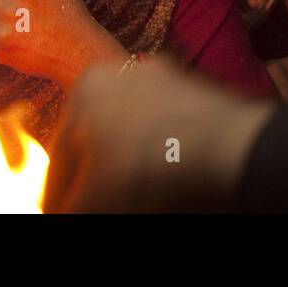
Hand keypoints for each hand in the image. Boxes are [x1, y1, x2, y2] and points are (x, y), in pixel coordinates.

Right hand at [44, 56, 274, 211]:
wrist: (228, 151)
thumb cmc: (145, 170)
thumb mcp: (95, 201)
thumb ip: (72, 208)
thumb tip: (67, 211)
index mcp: (86, 87)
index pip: (60, 159)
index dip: (59, 196)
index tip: (60, 214)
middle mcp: (126, 72)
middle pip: (101, 142)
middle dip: (97, 179)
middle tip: (97, 205)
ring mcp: (170, 81)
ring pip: (138, 136)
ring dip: (131, 170)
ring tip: (136, 199)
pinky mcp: (205, 97)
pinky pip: (172, 135)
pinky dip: (164, 159)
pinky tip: (167, 184)